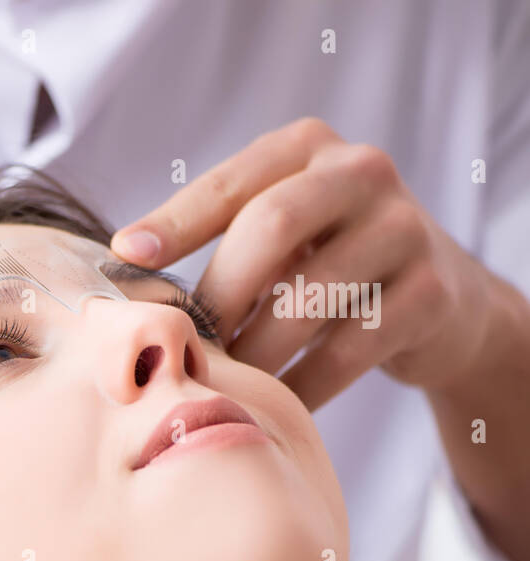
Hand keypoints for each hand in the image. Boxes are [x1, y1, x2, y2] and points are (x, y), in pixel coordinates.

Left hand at [111, 117, 496, 409]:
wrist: (442, 304)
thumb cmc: (323, 265)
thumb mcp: (280, 232)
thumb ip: (220, 237)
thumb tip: (124, 279)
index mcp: (308, 148)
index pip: (232, 183)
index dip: (176, 220)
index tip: (125, 255)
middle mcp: (361, 173)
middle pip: (271, 227)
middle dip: (217, 294)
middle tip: (181, 345)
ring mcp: (404, 229)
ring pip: (308, 296)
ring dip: (252, 351)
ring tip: (219, 383)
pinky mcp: (431, 294)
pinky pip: (346, 350)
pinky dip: (299, 387)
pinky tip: (272, 407)